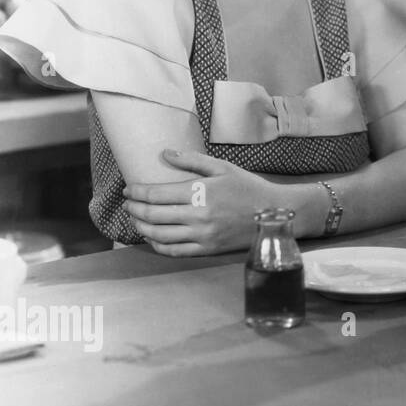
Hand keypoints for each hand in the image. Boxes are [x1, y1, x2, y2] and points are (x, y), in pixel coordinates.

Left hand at [122, 148, 277, 255]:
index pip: (155, 194)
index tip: (129, 190)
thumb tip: (165, 153)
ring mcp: (202, 235)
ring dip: (141, 227)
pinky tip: (152, 237)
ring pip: (158, 235)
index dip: (137, 192)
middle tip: (129, 204)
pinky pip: (174, 251)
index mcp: (200, 193)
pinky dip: (157, 245)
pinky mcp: (207, 249)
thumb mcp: (224, 168)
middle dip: (134, 209)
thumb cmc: (249, 188)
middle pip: (152, 215)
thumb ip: (192, 160)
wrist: (275, 213)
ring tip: (136, 219)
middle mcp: (197, 216)